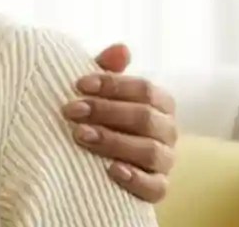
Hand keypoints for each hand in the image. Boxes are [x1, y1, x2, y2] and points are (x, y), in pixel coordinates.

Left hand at [62, 43, 178, 202]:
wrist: (93, 161)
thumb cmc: (98, 117)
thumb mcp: (97, 92)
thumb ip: (108, 70)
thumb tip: (121, 48)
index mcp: (159, 104)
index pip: (145, 90)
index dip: (113, 84)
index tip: (78, 84)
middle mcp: (167, 132)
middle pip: (147, 118)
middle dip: (106, 111)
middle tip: (71, 111)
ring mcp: (165, 162)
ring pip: (151, 152)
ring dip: (114, 142)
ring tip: (82, 136)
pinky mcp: (157, 189)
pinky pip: (156, 187)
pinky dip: (135, 179)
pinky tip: (111, 170)